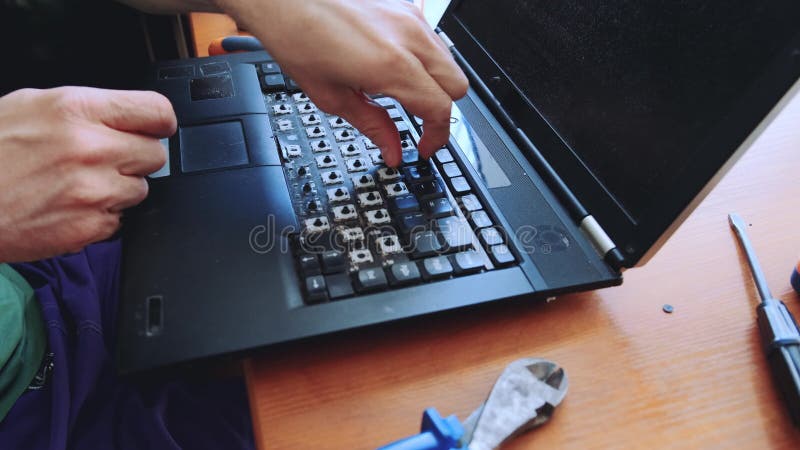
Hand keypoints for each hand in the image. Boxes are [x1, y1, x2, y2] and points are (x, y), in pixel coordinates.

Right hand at [0, 87, 175, 262]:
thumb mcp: (33, 107)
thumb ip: (87, 110)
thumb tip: (126, 117)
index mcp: (77, 110)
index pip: (156, 111)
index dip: (161, 122)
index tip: (158, 128)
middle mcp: (91, 148)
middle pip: (155, 155)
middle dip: (135, 158)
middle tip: (104, 160)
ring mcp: (93, 191)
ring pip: (139, 190)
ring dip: (117, 189)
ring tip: (76, 184)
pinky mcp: (89, 227)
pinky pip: (118, 221)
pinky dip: (99, 217)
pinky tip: (67, 207)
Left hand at [218, 0, 467, 165]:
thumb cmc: (296, 36)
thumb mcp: (331, 96)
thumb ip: (373, 126)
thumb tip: (393, 150)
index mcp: (392, 66)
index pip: (440, 109)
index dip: (436, 137)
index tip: (423, 148)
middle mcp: (409, 37)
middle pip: (458, 86)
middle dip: (442, 110)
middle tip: (418, 124)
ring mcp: (410, 16)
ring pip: (449, 61)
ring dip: (435, 83)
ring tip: (402, 92)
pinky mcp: (405, 4)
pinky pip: (432, 38)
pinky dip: (425, 58)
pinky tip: (398, 63)